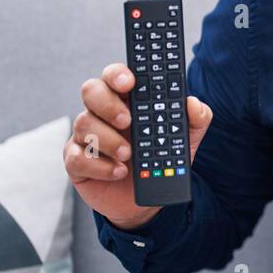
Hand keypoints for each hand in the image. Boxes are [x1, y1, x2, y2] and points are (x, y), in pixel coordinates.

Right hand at [63, 62, 212, 228]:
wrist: (146, 199)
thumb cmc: (160, 160)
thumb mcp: (186, 139)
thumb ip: (197, 119)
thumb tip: (193, 103)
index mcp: (127, 100)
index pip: (115, 75)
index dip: (118, 73)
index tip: (130, 81)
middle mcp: (102, 113)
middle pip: (91, 90)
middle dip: (108, 102)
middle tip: (127, 120)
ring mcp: (86, 135)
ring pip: (83, 123)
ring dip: (108, 139)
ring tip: (128, 154)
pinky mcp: (76, 161)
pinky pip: (77, 157)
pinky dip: (100, 166)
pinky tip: (118, 172)